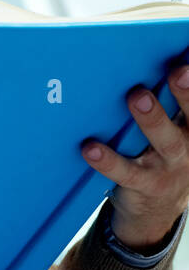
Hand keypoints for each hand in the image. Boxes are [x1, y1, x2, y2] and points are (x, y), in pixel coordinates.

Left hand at [80, 61, 188, 250]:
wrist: (157, 209)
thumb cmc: (160, 154)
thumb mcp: (173, 130)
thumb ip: (168, 104)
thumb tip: (145, 60)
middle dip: (187, 93)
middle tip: (178, 72)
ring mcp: (170, 168)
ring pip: (166, 143)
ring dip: (152, 119)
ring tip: (138, 97)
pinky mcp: (147, 186)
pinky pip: (127, 173)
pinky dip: (108, 160)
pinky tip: (91, 148)